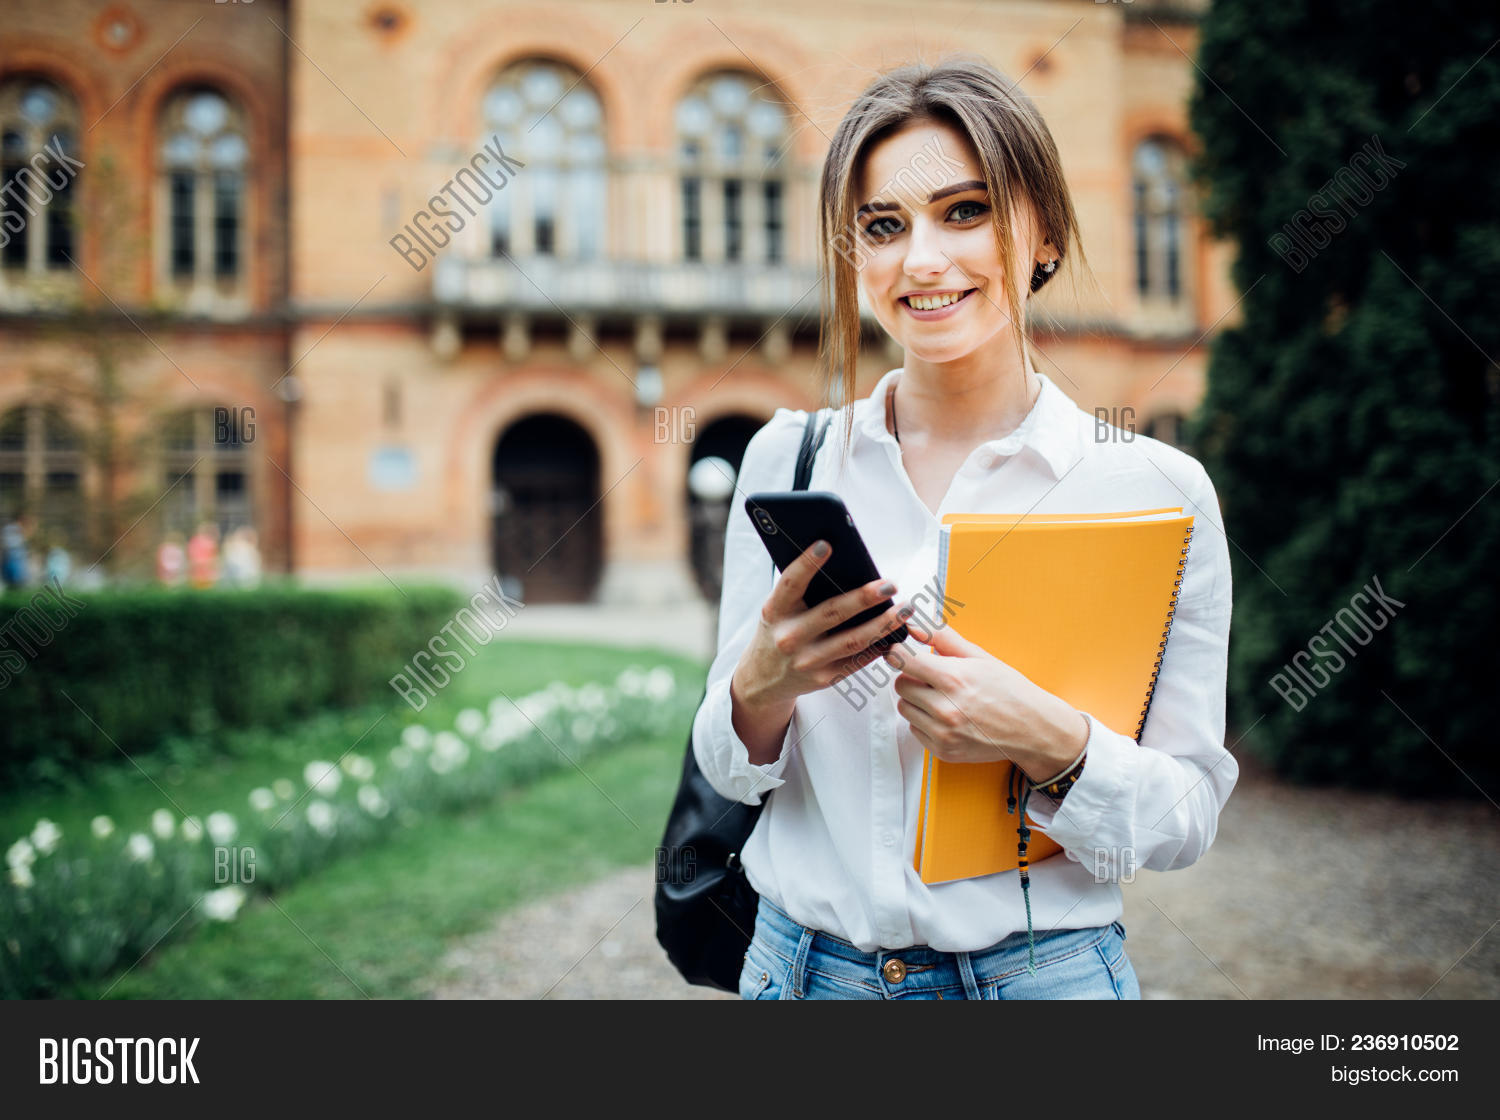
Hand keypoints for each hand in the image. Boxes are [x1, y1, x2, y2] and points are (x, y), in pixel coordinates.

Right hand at [731, 540, 912, 764]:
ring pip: (854, 640)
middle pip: (832, 613)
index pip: (791, 583)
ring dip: (884, 624)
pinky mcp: (825, 678)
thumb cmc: (778, 631)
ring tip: (906, 609)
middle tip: (890, 584)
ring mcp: (808, 661)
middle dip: (865, 598)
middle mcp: (789, 637)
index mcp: (774, 612)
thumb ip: (802, 592)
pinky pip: (859, 660)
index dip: (807, 563)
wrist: (763, 680)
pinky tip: (897, 633)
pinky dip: (880, 645)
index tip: (826, 544)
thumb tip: (845, 566)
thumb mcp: (777, 611)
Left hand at [883, 618, 1088, 780]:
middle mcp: (945, 708)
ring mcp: (943, 733)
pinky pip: (915, 730)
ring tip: (943, 697)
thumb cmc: (1010, 691)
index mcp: (954, 679)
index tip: (903, 653)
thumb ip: (943, 638)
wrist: (1033, 729)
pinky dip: (925, 722)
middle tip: (934, 678)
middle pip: (900, 685)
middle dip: (912, 677)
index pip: (903, 660)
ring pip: (905, 708)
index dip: (901, 653)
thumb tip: (916, 626)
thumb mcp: (980, 657)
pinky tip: (948, 716)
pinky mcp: (943, 750)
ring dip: (917, 700)